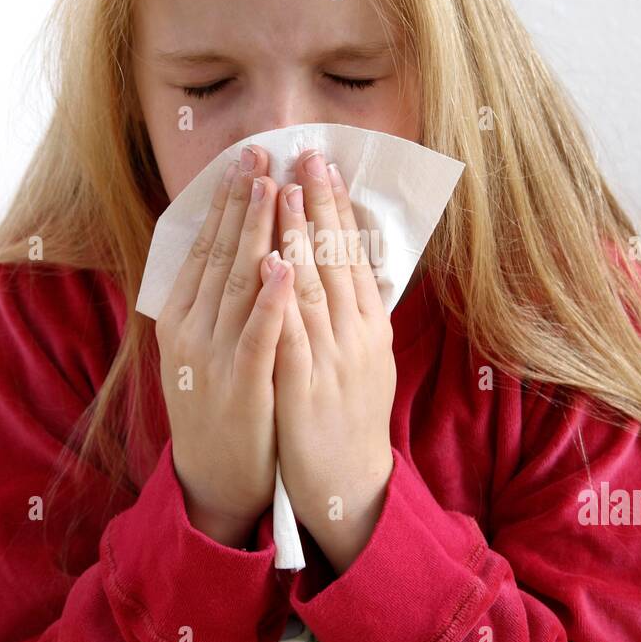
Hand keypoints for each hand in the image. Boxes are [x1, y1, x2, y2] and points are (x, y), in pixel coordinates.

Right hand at [156, 145, 293, 547]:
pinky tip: (286, 265)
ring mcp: (214, 359)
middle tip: (260, 153)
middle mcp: (191, 331)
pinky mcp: (242, 386)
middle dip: (242, 202)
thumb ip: (216, 300)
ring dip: (258, 234)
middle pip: (221, 255)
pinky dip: (272, 299)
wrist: (216, 480)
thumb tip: (235, 245)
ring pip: (238, 285)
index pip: (205, 249)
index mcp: (181, 318)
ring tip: (274, 188)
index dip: (226, 203)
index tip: (247, 161)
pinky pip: (259, 335)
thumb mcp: (206, 347)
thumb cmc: (221, 405)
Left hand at [266, 148, 396, 572]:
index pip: (353, 256)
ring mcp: (330, 362)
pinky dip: (280, 299)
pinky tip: (272, 265)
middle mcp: (355, 337)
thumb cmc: (348, 420)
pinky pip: (289, 337)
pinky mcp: (302, 390)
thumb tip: (352, 265)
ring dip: (299, 236)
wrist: (349, 487)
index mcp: (369, 327)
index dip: (338, 208)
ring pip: (313, 288)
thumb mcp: (363, 360)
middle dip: (319, 204)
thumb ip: (356, 314)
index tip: (325, 165)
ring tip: (286, 189)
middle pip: (336, 260)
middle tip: (305, 154)